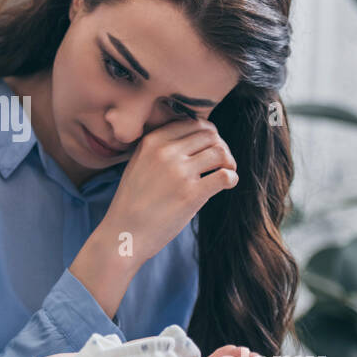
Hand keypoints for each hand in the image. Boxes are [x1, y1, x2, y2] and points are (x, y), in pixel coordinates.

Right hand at [100, 118, 236, 263]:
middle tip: (221, 162)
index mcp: (152, 141)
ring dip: (229, 162)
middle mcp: (166, 152)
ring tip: (226, 173)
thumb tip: (196, 139)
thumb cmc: (133, 201)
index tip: (209, 148)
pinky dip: (231, 178)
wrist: (124, 232)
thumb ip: (161, 148)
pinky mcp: (191, 194)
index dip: (208, 134)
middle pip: (210, 135)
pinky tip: (227, 185)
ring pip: (220, 152)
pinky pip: (225, 176)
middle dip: (221, 146)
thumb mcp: (138, 163)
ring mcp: (179, 173)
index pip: (193, 124)